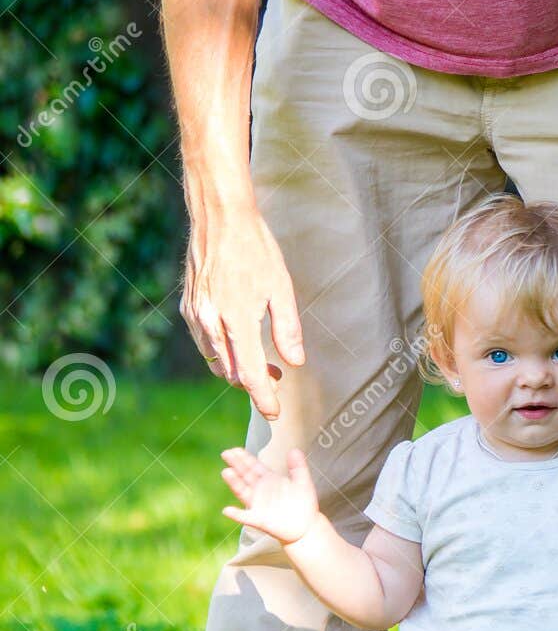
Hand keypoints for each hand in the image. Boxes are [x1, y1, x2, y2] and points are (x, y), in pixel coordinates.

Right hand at [181, 206, 304, 419]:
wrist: (219, 217)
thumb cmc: (256, 248)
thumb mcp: (282, 288)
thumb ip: (288, 329)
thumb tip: (295, 362)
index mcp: (238, 320)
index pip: (252, 374)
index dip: (264, 399)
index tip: (274, 414)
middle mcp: (212, 322)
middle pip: (232, 373)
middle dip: (254, 383)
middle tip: (277, 378)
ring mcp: (197, 315)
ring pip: (216, 361)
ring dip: (238, 369)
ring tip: (263, 361)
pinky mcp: (188, 307)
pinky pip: (205, 343)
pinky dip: (222, 352)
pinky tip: (238, 341)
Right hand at [220, 446, 319, 544]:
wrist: (307, 527)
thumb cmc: (303, 504)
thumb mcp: (303, 482)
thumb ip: (298, 467)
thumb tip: (294, 450)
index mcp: (269, 480)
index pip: (255, 467)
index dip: (245, 458)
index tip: (236, 450)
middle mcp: (260, 491)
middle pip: (246, 475)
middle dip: (236, 465)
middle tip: (226, 453)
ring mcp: (258, 505)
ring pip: (243, 492)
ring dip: (234, 483)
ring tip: (227, 472)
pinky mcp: (259, 520)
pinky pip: (245, 517)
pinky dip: (236, 515)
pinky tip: (227, 510)